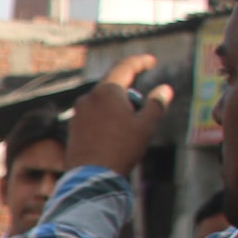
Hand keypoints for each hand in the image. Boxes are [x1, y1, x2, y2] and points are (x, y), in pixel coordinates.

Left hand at [65, 52, 173, 176]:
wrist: (92, 177)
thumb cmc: (121, 149)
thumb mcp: (146, 126)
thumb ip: (156, 104)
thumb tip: (164, 89)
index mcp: (107, 91)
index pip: (126, 67)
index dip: (141, 62)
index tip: (151, 61)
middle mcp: (88, 97)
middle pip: (115, 88)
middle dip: (131, 98)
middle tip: (141, 117)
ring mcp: (78, 112)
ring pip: (104, 103)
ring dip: (118, 110)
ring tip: (127, 133)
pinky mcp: (73, 126)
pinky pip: (94, 116)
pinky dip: (106, 121)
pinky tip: (112, 140)